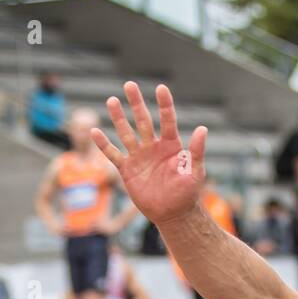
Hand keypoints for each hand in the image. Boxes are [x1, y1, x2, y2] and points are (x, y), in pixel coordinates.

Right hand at [92, 82, 206, 226]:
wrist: (173, 213)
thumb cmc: (188, 193)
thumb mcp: (196, 172)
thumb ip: (197, 151)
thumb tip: (202, 129)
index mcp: (171, 145)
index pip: (167, 120)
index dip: (164, 104)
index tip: (161, 88)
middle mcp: (153, 147)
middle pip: (143, 120)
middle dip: (136, 103)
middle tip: (129, 84)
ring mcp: (139, 157)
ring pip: (126, 133)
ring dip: (119, 117)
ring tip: (111, 100)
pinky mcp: (127, 170)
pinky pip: (113, 154)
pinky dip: (104, 144)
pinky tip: (95, 132)